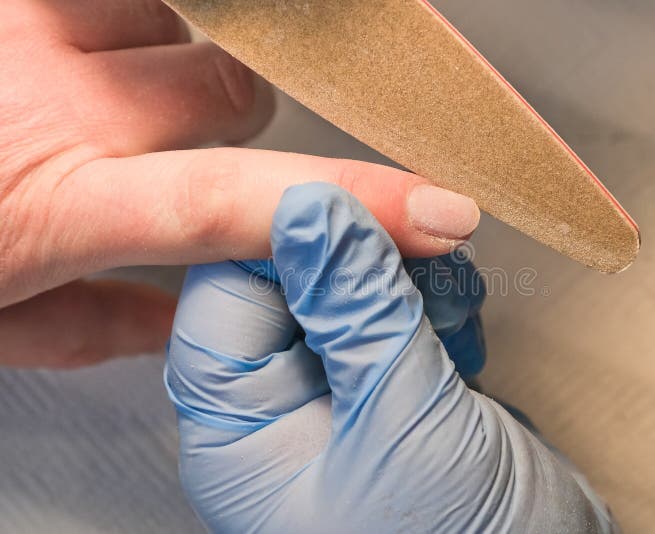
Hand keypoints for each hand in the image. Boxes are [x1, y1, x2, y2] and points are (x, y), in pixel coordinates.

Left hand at [0, 0, 478, 366]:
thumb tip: (199, 321)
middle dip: (223, 125)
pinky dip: (127, 23)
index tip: (443, 213)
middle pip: (238, 91)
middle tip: (158, 153)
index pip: (243, 203)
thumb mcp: (7, 323)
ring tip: (93, 100)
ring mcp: (39, 24)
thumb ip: (118, 328)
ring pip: (192, 36)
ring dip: (167, 72)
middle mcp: (63, 100)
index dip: (359, 207)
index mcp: (66, 205)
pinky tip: (72, 53)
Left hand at [166, 183, 615, 532]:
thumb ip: (356, 308)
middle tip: (426, 242)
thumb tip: (311, 208)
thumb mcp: (401, 421)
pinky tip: (460, 327)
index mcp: (238, 436)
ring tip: (452, 305)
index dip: (281, 239)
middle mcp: (277, 408)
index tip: (353, 204)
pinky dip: (435, 299)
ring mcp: (338, 388)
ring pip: (348, 282)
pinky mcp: (391, 376)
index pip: (225, 298)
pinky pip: (394, 304)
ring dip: (409, 274)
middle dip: (362, 255)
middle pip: (288, 278)